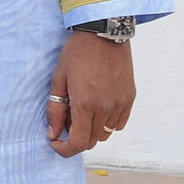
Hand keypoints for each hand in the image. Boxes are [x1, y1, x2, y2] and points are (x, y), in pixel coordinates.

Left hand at [47, 31, 135, 157]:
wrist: (104, 34)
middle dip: (76, 136)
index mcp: (86, 104)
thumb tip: (53, 133)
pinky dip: (106, 122)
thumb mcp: (59, 78)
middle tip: (66, 117)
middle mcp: (106, 108)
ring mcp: (121, 104)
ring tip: (82, 108)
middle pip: (92, 140)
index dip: (65, 149)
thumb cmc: (77, 53)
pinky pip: (119, 123)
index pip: (79, 143)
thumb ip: (56, 109)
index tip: (56, 143)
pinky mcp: (130, 98)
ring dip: (92, 129)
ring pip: (106, 134)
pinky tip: (97, 106)